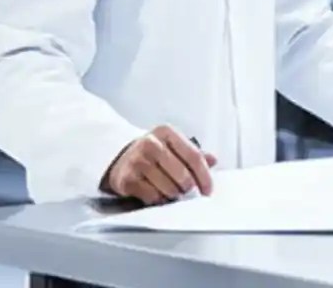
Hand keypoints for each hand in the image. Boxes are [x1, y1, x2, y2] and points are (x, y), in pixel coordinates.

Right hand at [101, 124, 217, 204]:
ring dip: (175, 195)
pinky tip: (158, 194)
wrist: (119, 157)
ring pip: (169, 188)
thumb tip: (213, 160)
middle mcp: (151, 144)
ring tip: (173, 192)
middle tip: (189, 193)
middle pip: (183, 175)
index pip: (194, 156)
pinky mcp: (127, 179)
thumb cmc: (152, 153)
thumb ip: (193, 154)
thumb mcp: (172, 146)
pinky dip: (160, 200)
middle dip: (189, 188)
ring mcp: (137, 161)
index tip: (208, 190)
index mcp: (166, 132)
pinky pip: (153, 197)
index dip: (205, 176)